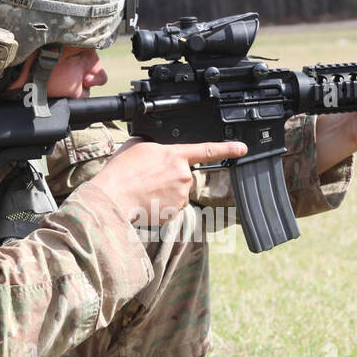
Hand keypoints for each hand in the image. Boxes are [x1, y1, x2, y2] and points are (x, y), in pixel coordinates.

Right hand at [88, 138, 247, 221]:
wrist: (113, 197)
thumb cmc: (121, 171)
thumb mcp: (137, 145)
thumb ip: (154, 144)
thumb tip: (155, 147)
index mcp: (175, 155)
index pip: (208, 150)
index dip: (228, 148)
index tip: (242, 148)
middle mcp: (183, 175)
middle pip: (184, 175)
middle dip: (171, 176)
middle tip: (149, 177)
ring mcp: (181, 195)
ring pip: (179, 192)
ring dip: (166, 191)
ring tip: (145, 189)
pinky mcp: (175, 212)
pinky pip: (173, 207)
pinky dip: (162, 205)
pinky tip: (148, 201)